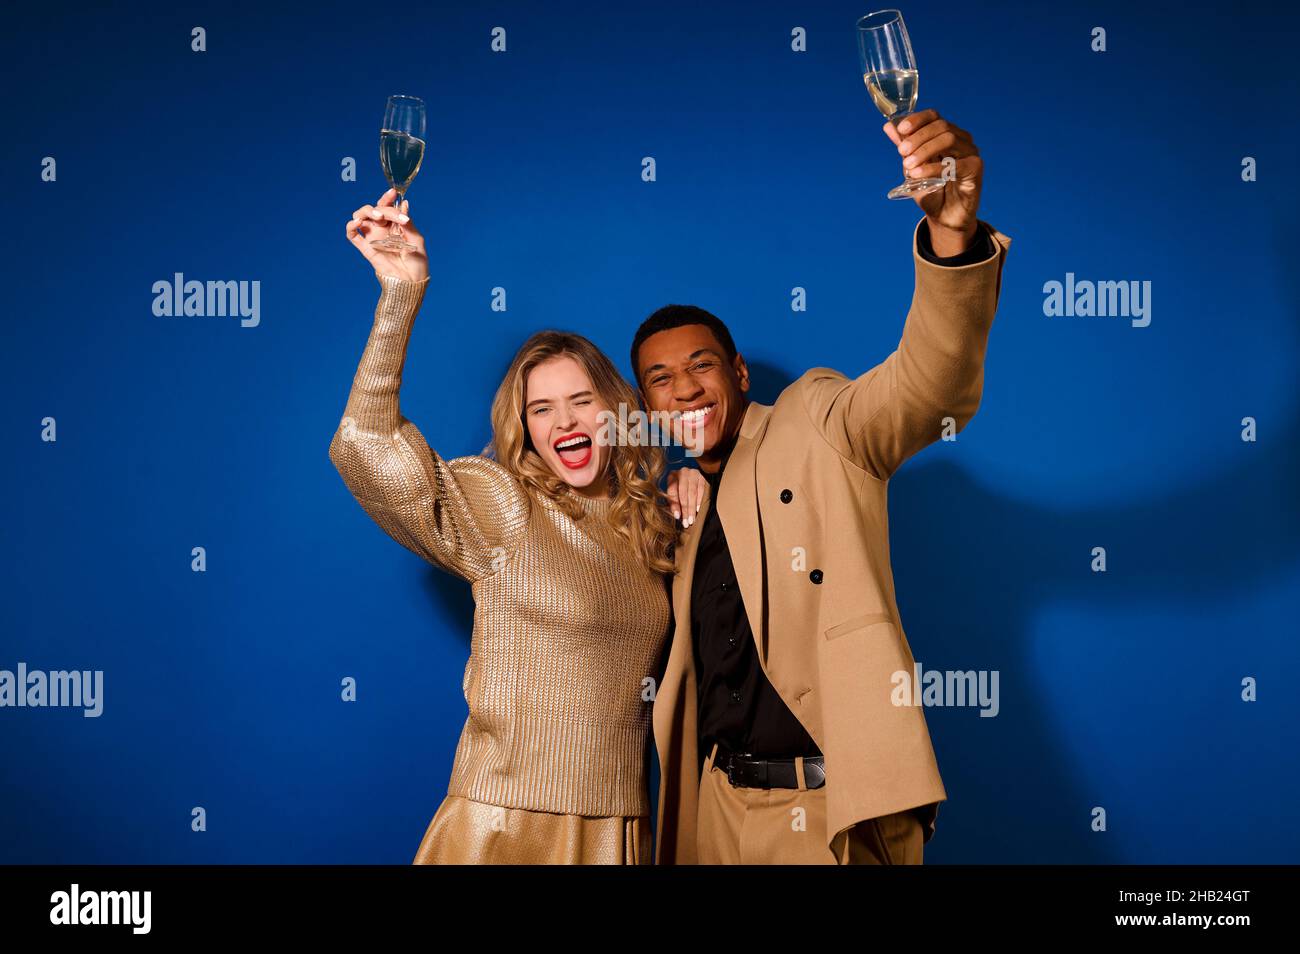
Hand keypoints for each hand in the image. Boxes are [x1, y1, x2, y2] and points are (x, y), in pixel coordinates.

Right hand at [345, 188, 428, 281]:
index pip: (387, 206)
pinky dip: (351, 226)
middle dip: (382, 207)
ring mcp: (373, 237)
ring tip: (378, 217)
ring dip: (366, 211)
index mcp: (395, 225)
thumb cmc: (417, 263)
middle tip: (390, 215)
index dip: (387, 198)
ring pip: (360, 216)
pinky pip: (352, 234)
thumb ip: (408, 223)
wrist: (411, 282)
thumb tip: (403, 203)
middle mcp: (382, 229)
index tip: (393, 192)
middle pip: (374, 209)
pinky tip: (358, 223)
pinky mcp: (365, 248)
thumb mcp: (417, 240)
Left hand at [666, 466, 707, 528]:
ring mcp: (693, 473)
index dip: (675, 505)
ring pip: (692, 493)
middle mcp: (682, 472)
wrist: (691, 474)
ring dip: (692, 508)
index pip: (673, 492)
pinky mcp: (702, 476)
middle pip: (683, 494)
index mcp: (672, 476)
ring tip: (692, 519)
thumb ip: (674, 502)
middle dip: (685, 510)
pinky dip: (699, 501)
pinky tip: (697, 509)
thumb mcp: (674, 491)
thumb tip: (677, 516)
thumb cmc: (680, 485)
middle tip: (686, 522)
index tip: (677, 517)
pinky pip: (701, 490)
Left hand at [883, 109, 981, 253]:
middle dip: (918, 137)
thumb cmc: (931, 191)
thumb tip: (888, 126)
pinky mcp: (976, 168)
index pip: (934, 116)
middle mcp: (961, 139)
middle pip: (941, 126)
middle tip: (901, 152)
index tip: (901, 129)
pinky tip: (918, 174)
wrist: (943, 217)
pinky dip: (934, 168)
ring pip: (948, 139)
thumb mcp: (912, 168)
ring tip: (908, 166)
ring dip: (924, 150)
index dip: (918, 119)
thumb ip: (904, 147)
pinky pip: (955, 163)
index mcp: (946, 135)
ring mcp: (970, 152)